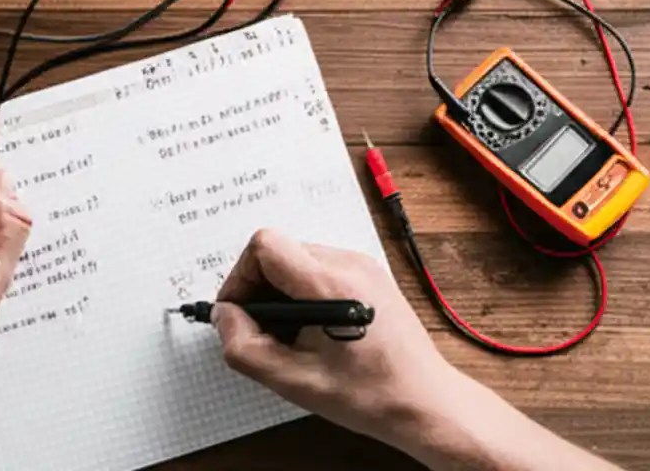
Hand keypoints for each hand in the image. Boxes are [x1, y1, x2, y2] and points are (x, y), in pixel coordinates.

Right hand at [213, 229, 454, 446]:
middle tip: (263, 332)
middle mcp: (349, 265)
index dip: (240, 277)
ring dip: (280, 292)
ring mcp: (362, 267)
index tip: (238, 311)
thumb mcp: (292, 381)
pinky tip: (311, 331)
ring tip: (290, 336)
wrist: (424, 402)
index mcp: (330, 285)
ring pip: (296, 259)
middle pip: (278, 251)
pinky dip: (302, 293)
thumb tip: (225, 316)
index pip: (264, 246)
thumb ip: (244, 347)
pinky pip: (318, 268)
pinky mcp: (369, 275)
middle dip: (258, 289)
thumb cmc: (371, 395)